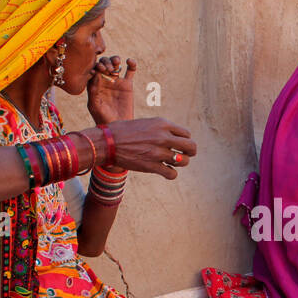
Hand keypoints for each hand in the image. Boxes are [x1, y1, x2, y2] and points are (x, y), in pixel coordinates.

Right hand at [80, 118, 195, 179]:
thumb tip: (171, 136)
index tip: (178, 144)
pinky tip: (165, 171)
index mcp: (162, 124)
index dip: (184, 140)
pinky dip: (170, 174)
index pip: (186, 133)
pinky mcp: (152, 166)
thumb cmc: (122, 131)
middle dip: (190, 152)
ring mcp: (159, 152)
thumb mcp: (145, 123)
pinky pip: (172, 173)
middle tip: (184, 155)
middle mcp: (163, 137)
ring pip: (183, 161)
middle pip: (191, 146)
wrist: (106, 142)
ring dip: (179, 164)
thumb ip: (160, 129)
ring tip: (171, 163)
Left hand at [87, 56, 136, 123]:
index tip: (101, 70)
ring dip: (115, 59)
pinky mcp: (127, 84)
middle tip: (109, 69)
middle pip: (104, 63)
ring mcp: (116, 81)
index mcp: (95, 84)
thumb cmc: (103, 118)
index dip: (97, 65)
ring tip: (116, 64)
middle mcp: (104, 80)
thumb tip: (96, 74)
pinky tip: (130, 61)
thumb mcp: (94, 105)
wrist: (118, 125)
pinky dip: (131, 64)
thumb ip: (93, 90)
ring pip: (115, 64)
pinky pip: (130, 71)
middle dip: (106, 62)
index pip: (94, 68)